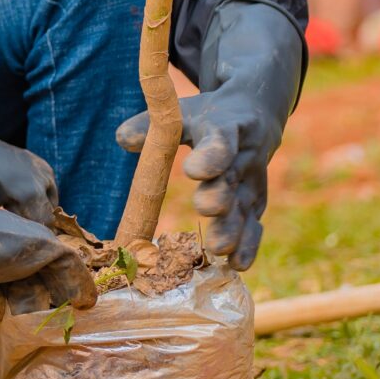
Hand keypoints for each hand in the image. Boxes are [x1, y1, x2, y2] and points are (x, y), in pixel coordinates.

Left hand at [0, 239, 96, 324]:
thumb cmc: (7, 241)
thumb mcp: (51, 251)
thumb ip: (73, 274)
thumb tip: (88, 303)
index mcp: (38, 252)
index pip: (60, 281)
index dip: (66, 297)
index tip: (74, 311)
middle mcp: (18, 266)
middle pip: (38, 300)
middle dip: (41, 308)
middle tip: (44, 315)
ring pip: (14, 310)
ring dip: (16, 309)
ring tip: (15, 302)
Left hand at [116, 83, 280, 270]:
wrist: (254, 117)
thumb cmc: (207, 118)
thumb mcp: (183, 113)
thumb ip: (153, 124)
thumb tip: (122, 139)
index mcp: (227, 128)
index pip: (221, 140)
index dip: (211, 156)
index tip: (193, 171)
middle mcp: (245, 157)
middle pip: (233, 179)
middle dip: (220, 195)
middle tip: (205, 208)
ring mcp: (253, 182)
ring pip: (244, 207)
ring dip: (233, 229)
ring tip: (218, 249)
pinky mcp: (256, 203)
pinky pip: (254, 225)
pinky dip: (248, 245)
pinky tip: (237, 265)